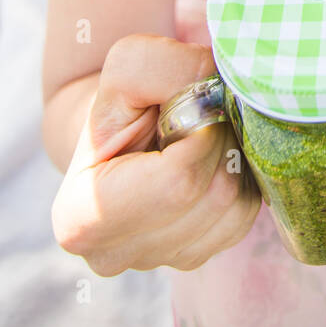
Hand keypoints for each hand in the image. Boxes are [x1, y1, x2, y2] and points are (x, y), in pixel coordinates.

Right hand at [51, 34, 261, 275]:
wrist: (123, 126)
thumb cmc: (123, 98)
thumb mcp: (131, 64)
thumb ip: (170, 70)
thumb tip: (219, 98)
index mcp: (82, 217)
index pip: (179, 182)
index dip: (203, 133)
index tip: (191, 106)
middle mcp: (113, 255)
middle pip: (212, 198)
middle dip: (222, 143)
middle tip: (204, 115)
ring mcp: (156, 262)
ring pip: (234, 210)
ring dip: (234, 160)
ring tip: (205, 136)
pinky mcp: (194, 257)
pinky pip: (244, 218)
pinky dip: (241, 180)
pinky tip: (213, 160)